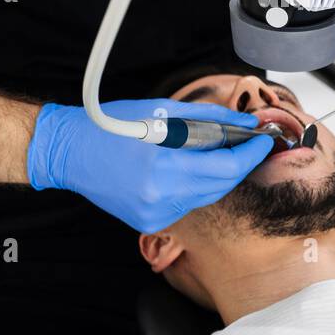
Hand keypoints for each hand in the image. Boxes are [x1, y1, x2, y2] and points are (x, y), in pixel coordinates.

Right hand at [27, 98, 273, 232]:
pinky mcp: (148, 222)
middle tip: (248, 144)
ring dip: (216, 175)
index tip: (263, 140)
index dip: (250, 154)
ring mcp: (154, 215)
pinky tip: (184, 170)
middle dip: (238, 164)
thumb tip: (243, 123)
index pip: (225, 167)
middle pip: (220, 185)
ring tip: (216, 152)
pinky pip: (186, 204)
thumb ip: (207, 119)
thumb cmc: (110, 126)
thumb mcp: (160, 111)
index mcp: (163, 168)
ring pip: (205, 196)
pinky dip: (193, 187)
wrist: (70, 153)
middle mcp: (160, 198)